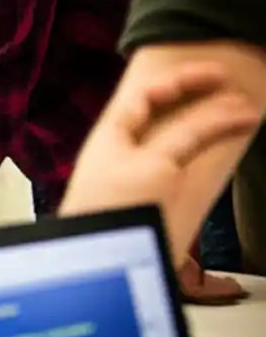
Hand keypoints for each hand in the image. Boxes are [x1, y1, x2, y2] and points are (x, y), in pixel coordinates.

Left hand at [61, 61, 261, 252]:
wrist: (98, 262)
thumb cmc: (115, 208)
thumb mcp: (156, 163)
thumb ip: (192, 133)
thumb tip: (232, 109)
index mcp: (111, 134)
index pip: (147, 93)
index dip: (183, 79)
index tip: (219, 74)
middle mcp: (118, 150)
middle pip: (161, 112)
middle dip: (198, 98)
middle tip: (234, 92)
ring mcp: (133, 175)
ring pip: (173, 137)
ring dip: (206, 125)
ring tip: (239, 118)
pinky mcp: (147, 200)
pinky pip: (177, 163)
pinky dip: (202, 151)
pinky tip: (220, 151)